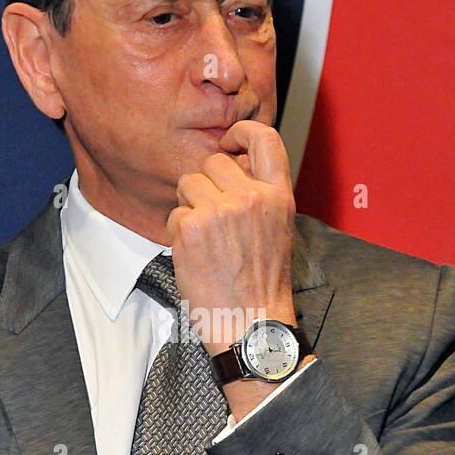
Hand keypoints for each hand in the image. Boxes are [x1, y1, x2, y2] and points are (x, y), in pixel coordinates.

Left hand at [167, 122, 296, 354]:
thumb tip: (235, 170)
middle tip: (212, 216)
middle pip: (213, 162)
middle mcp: (251, 198)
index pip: (265, 138)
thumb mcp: (280, 230)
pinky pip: (174, 213)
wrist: (251, 323)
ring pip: (188, 184)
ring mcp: (219, 211)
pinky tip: (195, 255)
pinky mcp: (191, 227)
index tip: (229, 142)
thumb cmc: (263, 284)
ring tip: (204, 238)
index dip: (242, 131)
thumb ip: (261, 196)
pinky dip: (177, 232)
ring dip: (189, 206)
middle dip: (206, 183)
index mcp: (278, 196)